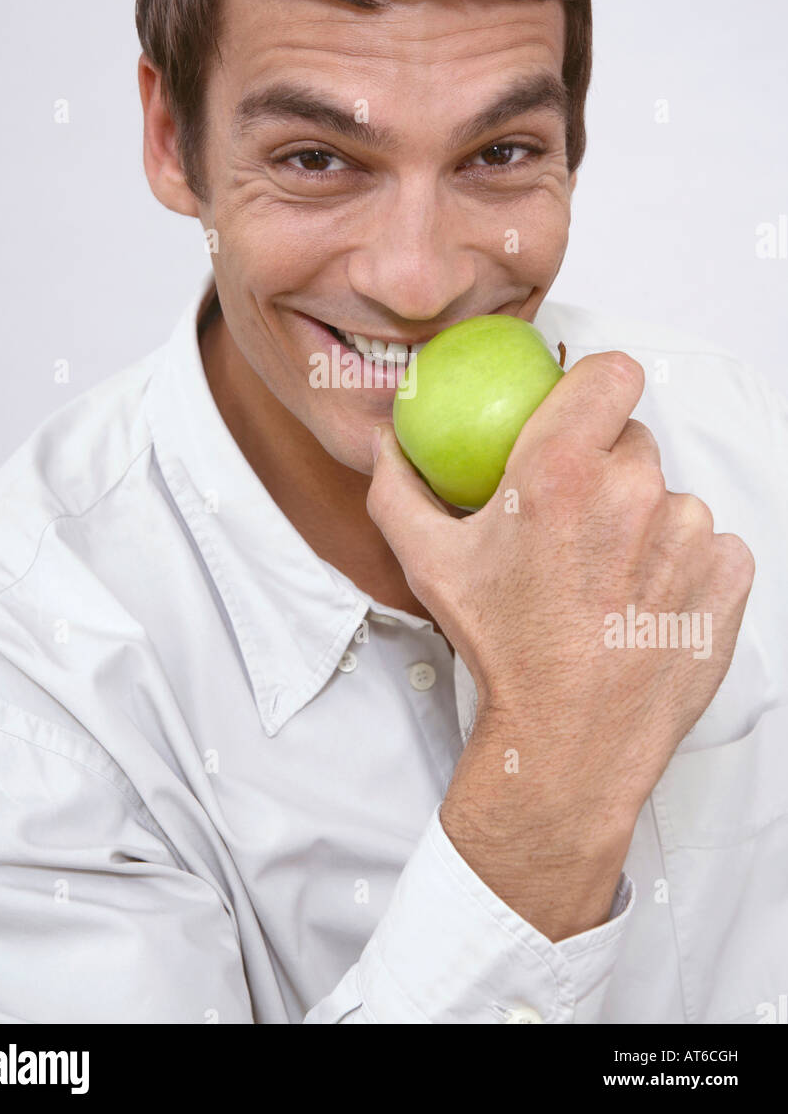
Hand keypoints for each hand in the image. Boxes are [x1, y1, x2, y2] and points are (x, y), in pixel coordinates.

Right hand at [367, 352, 754, 935]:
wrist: (567, 741)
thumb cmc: (502, 650)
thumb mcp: (430, 564)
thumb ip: (399, 488)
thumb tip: (387, 442)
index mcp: (562, 470)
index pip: (613, 372)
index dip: (597, 388)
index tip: (584, 414)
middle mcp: (633, 491)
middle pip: (633, 443)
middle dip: (606, 472)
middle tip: (575, 528)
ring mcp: (688, 533)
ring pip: (671, 497)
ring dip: (646, 523)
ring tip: (608, 578)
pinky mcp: (725, 575)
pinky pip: (710, 544)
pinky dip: (685, 564)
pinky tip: (645, 600)